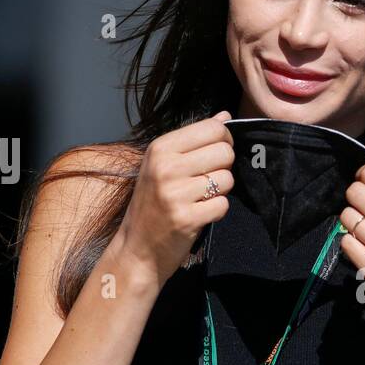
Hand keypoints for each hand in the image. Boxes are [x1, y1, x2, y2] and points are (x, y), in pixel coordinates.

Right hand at [114, 111, 234, 286]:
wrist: (137, 249)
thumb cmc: (153, 204)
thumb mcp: (164, 164)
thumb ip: (194, 139)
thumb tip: (224, 116)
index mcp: (160, 148)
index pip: (213, 128)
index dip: (224, 141)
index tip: (215, 155)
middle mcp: (166, 167)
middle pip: (225, 152)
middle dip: (224, 167)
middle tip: (208, 180)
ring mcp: (175, 194)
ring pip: (227, 179)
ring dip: (221, 191)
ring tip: (201, 198)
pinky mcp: (186, 218)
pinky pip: (223, 205)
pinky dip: (217, 211)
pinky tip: (200, 214)